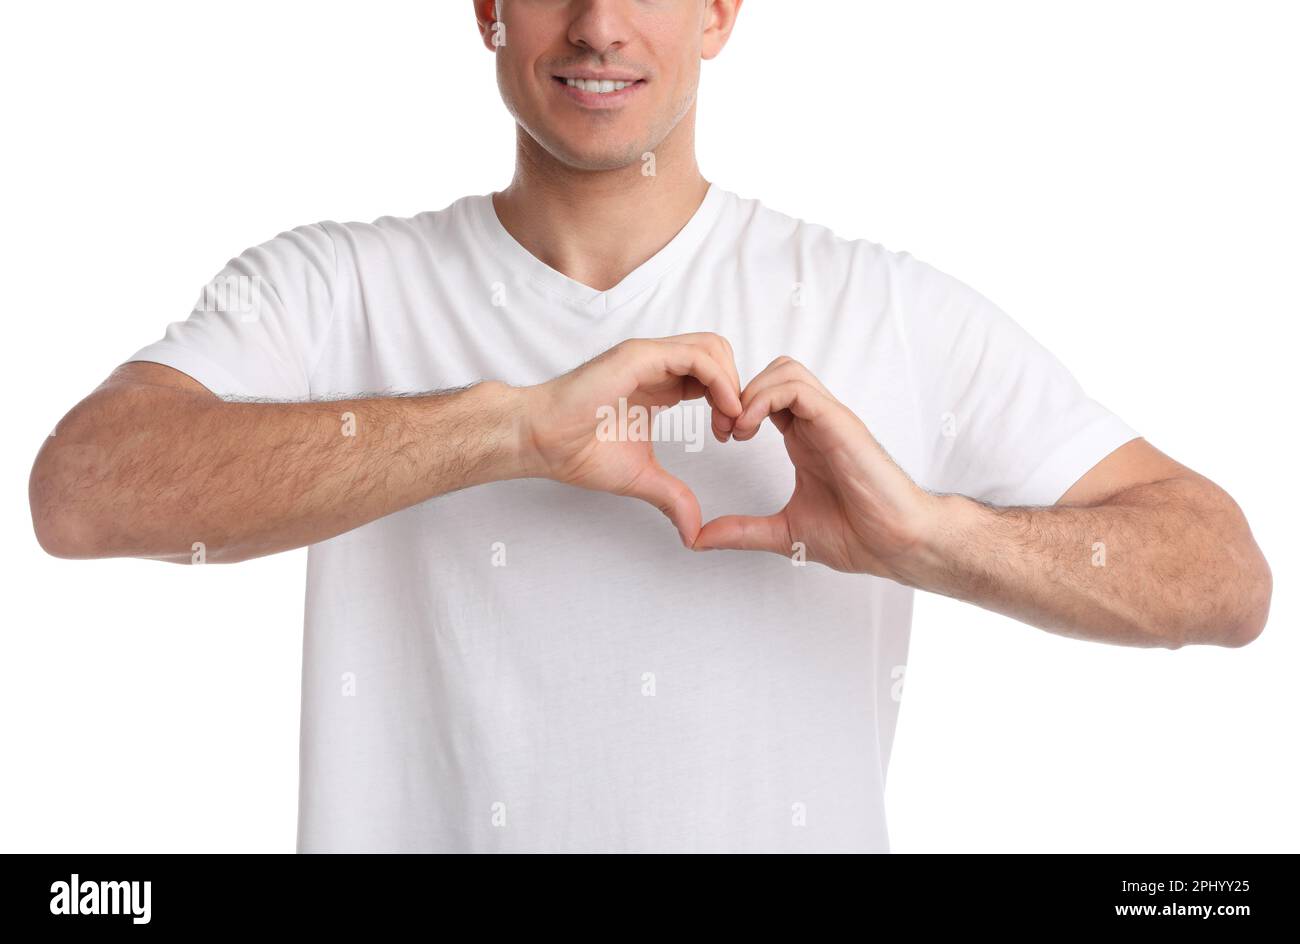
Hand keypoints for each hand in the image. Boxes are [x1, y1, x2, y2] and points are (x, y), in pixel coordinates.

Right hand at [522, 333, 742, 546]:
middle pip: (718, 352)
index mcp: (658, 385)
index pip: (711, 375)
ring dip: (731, 382)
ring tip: (729, 420)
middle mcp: (656, 364)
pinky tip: (722, 411)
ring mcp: (648, 357)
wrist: (540, 440)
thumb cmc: (576, 451)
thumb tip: (693, 533)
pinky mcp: (639, 357)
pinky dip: (719, 380)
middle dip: (736, 387)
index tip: (730, 437)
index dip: (729, 402)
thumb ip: (673, 498)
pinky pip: (696, 356)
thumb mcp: (641, 477)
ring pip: (712, 347)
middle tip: (734, 428)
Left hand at [693, 356, 939, 575]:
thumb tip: (699, 538)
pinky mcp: (840, 424)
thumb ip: (742, 531)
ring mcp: (830, 420)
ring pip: (785, 371)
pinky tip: (749, 431)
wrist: (898, 544)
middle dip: (739, 391)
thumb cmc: (858, 535)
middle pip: (774, 372)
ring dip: (750, 393)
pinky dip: (765, 400)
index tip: (719, 438)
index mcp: (804, 439)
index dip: (735, 406)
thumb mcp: (784, 532)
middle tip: (722, 429)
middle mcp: (817, 423)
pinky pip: (798, 389)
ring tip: (736, 430)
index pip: (766, 396)